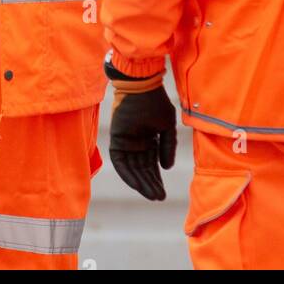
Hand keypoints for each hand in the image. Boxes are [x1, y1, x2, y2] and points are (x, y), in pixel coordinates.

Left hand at [109, 85, 176, 200]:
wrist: (141, 86)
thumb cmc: (155, 101)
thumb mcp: (167, 126)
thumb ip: (168, 147)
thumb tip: (166, 168)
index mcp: (148, 139)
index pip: (151, 164)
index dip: (156, 179)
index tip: (162, 194)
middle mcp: (136, 143)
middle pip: (142, 169)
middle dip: (149, 184)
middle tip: (158, 197)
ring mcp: (125, 141)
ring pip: (132, 168)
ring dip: (140, 182)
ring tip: (152, 195)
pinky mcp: (116, 139)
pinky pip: (119, 161)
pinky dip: (127, 174)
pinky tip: (137, 185)